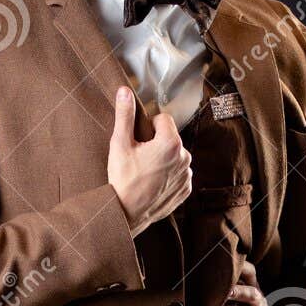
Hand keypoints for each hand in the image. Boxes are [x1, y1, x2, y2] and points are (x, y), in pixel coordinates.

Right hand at [107, 85, 192, 231]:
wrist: (126, 214)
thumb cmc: (122, 179)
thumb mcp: (120, 144)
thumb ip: (125, 115)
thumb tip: (124, 91)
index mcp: (170, 143)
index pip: (163, 119)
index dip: (149, 127)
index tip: (139, 140)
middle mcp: (184, 157)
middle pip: (170, 137)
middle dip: (156, 143)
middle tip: (139, 158)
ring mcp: (186, 175)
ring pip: (175, 155)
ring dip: (163, 159)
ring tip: (145, 172)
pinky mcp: (185, 189)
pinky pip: (178, 173)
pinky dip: (168, 175)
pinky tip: (153, 182)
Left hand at [224, 262, 275, 305]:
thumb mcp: (235, 303)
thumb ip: (223, 293)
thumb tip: (198, 280)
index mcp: (251, 292)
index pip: (250, 274)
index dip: (243, 269)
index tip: (228, 266)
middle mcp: (260, 304)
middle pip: (252, 293)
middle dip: (238, 292)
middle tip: (224, 292)